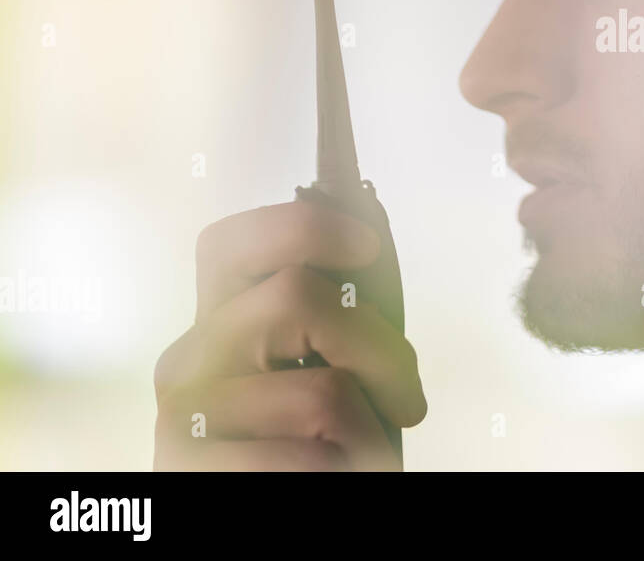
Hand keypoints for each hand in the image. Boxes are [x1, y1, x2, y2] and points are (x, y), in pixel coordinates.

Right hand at [153, 201, 425, 469]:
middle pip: (297, 296)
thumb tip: (351, 191)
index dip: (305, 227)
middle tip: (406, 400)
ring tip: (359, 454)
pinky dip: (348, 470)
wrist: (287, 506)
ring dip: (372, 432)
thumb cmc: (320, 444)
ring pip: (324, 392)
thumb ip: (346, 297)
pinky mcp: (187, 467)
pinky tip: (333, 475)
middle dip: (380, 349)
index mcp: (219, 322)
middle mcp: (189, 357)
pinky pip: (308, 458)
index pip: (232, 243)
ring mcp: (183, 413)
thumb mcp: (340, 365)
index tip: (368, 247)